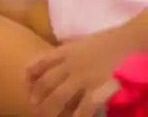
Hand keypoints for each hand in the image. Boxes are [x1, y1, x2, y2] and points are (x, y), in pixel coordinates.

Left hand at [26, 23, 140, 116]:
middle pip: (46, 82)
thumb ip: (63, 53)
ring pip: (59, 95)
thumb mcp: (77, 43)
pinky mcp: (97, 86)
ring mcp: (82, 76)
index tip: (26, 83)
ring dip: (50, 107)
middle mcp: (69, 64)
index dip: (29, 75)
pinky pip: (84, 104)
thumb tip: (49, 62)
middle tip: (33, 105)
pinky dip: (77, 114)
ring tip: (45, 115)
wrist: (124, 41)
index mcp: (63, 52)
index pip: (39, 63)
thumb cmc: (102, 42)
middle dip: (37, 95)